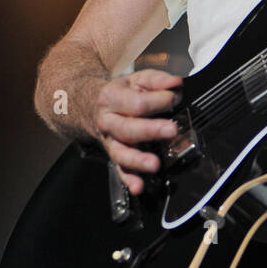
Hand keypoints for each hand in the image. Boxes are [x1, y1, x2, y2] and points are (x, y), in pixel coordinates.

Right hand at [94, 68, 183, 195]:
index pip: (137, 103)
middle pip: (127, 129)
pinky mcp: (115, 156)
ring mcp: (111, 142)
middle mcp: (108, 122)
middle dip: (150, 130)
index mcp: (112, 99)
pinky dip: (129, 180)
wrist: (90, 106)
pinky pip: (120, 170)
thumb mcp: (136, 80)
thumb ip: (157, 81)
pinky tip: (138, 186)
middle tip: (171, 130)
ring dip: (138, 160)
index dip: (158, 101)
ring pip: (121, 153)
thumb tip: (176, 83)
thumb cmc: (120, 94)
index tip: (174, 98)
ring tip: (154, 164)